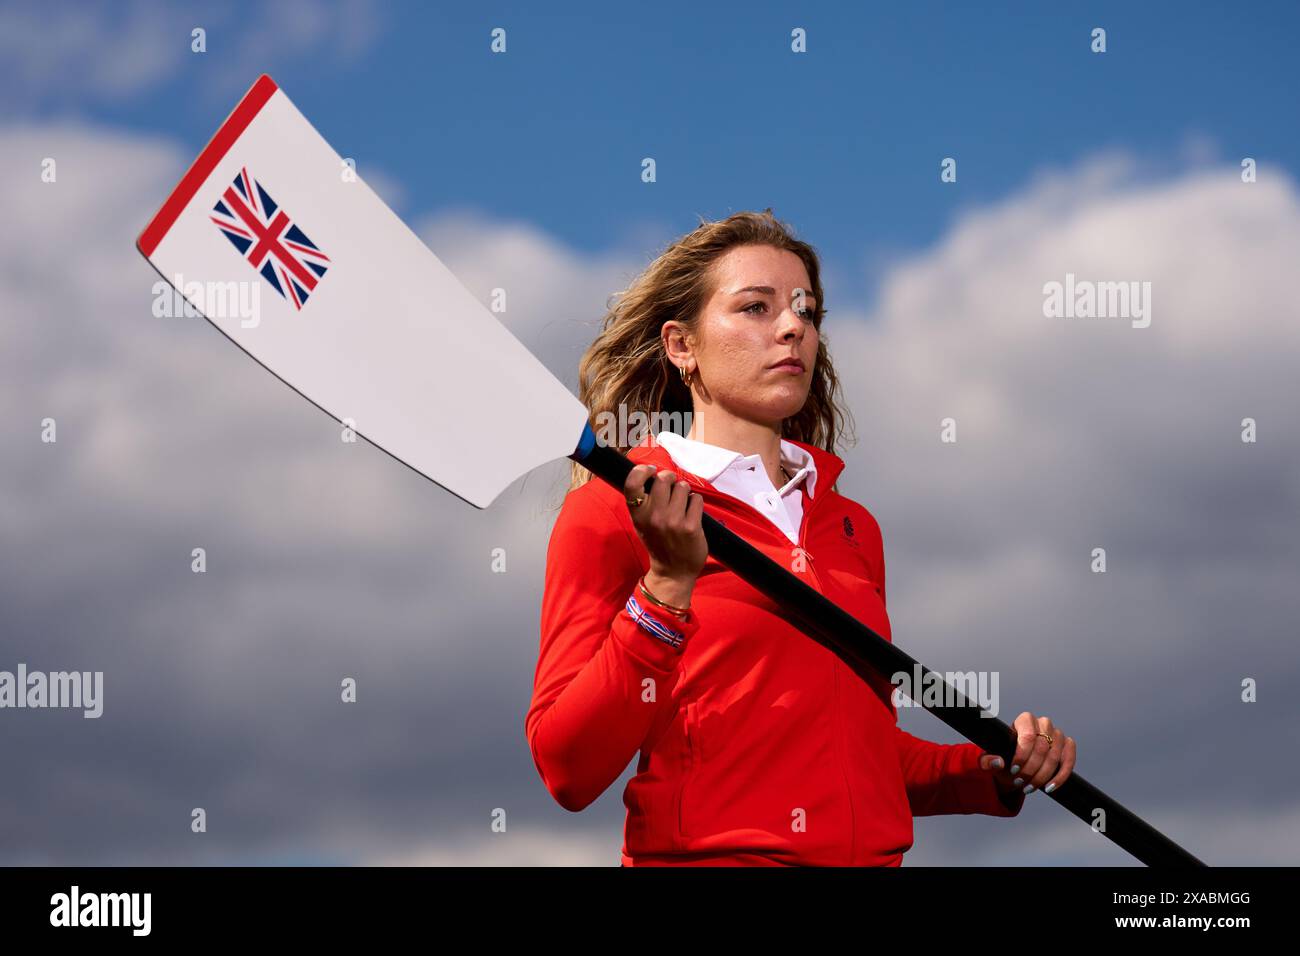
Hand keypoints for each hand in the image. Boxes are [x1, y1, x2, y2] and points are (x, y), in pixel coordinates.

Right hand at [623, 464, 706, 606]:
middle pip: (663, 479)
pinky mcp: (690, 526)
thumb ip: (644, 501)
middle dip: (670, 479)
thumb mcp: (641, 523)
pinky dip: (696, 504)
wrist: (672, 572)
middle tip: (672, 488)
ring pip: (683, 487)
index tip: (650, 471)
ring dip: (685, 492)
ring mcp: (673, 521)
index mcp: (638, 515)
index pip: (632, 483)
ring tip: (682, 505)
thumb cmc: (658, 542)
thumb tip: (652, 473)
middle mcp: (654, 516)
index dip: (642, 470)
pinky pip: (697, 499)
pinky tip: (692, 514)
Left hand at [979, 711, 1075, 796]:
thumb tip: (998, 762)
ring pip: (1055, 757)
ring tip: (1029, 787)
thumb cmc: (1004, 759)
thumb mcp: (991, 760)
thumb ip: (988, 761)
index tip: (1014, 770)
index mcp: (1024, 720)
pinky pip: (1069, 761)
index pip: (1028, 736)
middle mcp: (1043, 723)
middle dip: (1031, 769)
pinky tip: (1049, 787)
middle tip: (1020, 782)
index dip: (1022, 755)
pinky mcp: (1068, 745)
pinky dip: (1060, 776)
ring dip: (1042, 776)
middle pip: (1042, 749)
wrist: (1017, 766)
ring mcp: (1057, 734)